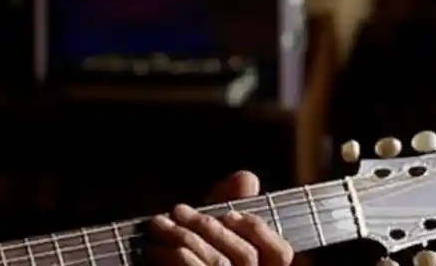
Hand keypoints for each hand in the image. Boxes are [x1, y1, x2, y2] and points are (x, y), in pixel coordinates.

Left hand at [147, 171, 293, 265]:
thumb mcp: (200, 233)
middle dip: (207, 226)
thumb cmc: (175, 258)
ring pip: (221, 263)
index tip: (228, 213)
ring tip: (158, 225)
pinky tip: (156, 250)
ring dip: (185, 237)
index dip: (257, 229)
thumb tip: (247, 177)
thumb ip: (223, 209)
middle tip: (177, 210)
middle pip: (245, 255)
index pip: (280, 253)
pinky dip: (176, 258)